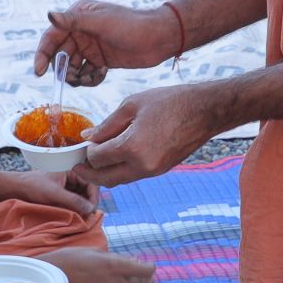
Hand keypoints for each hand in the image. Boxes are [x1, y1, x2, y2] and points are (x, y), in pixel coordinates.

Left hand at [0, 167, 99, 220]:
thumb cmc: (33, 187)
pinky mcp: (59, 194)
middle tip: (88, 217)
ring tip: (81, 218)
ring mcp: (65, 185)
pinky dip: (75, 208)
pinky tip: (74, 216)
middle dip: (88, 203)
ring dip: (82, 207)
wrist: (13, 189)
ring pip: (80, 197)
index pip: (91, 183)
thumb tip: (91, 210)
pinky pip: (72, 201)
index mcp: (71, 170)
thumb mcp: (55, 194)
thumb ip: (74, 201)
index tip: (92, 211)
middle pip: (87, 191)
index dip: (93, 197)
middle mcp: (70, 177)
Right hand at [33, 0, 180, 80]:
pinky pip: (86, 74)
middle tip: (73, 78)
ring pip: (72, 67)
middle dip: (62, 69)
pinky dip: (89, 79)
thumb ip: (74, 21)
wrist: (160, 38)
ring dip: (76, 76)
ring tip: (89, 77)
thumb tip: (49, 14)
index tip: (39, 72)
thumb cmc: (132, 25)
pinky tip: (100, 75)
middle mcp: (81, 31)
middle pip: (60, 55)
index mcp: (78, 17)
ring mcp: (91, 47)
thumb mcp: (101, 22)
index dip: (43, 54)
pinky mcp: (101, 60)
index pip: (52, 37)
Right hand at [50, 248, 157, 282]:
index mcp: (113, 265)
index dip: (150, 267)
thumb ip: (114, 257)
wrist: (50, 277)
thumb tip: (130, 262)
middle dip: (149, 281)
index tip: (148, 265)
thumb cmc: (69, 258)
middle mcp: (113, 282)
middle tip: (148, 277)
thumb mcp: (94, 251)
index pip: (145, 270)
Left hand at [80, 83, 219, 185]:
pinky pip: (133, 175)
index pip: (98, 158)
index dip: (87, 152)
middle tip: (77, 165)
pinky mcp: (161, 170)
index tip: (83, 143)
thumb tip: (87, 137)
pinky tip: (115, 158)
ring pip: (120, 180)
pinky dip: (120, 170)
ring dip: (104, 174)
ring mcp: (153, 171)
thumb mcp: (132, 105)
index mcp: (133, 147)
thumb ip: (107, 124)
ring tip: (94, 162)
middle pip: (105, 179)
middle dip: (89, 173)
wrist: (205, 111)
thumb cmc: (170, 101)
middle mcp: (142, 165)